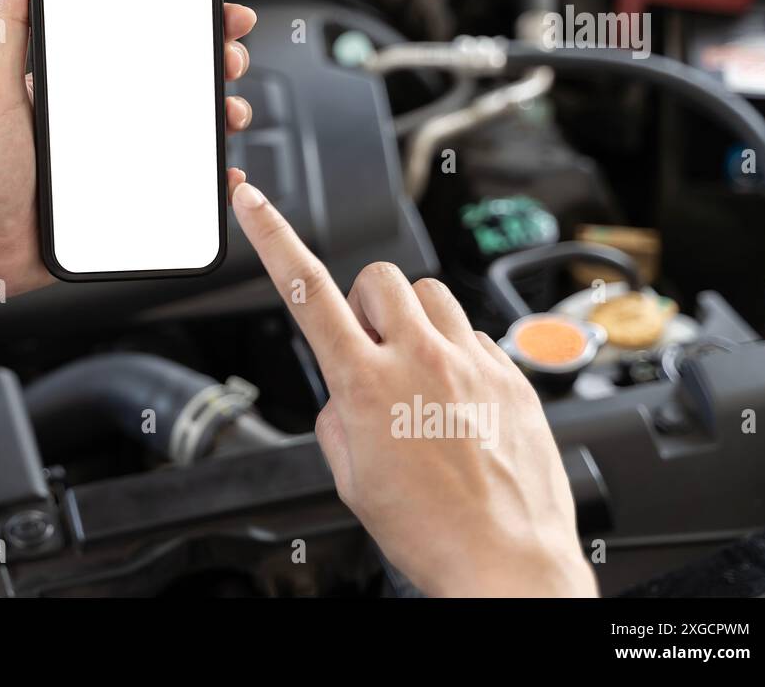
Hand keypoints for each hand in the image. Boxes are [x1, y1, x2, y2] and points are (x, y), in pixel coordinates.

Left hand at [0, 0, 258, 300]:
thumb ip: (8, 24)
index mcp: (76, 83)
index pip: (140, 39)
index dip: (184, 21)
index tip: (217, 12)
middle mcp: (101, 116)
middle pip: (174, 79)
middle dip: (214, 63)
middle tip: (229, 61)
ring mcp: (116, 156)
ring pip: (183, 128)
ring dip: (219, 114)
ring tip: (230, 113)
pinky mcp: (124, 197)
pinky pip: (177, 181)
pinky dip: (206, 172)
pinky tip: (222, 168)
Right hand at [231, 182, 597, 596]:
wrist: (505, 563)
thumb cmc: (429, 531)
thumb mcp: (352, 478)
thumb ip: (337, 416)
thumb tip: (346, 388)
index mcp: (366, 385)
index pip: (306, 290)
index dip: (272, 237)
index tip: (251, 201)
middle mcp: (421, 361)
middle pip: (378, 276)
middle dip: (365, 302)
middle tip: (371, 348)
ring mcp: (472, 363)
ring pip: (431, 293)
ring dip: (414, 320)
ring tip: (419, 371)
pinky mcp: (512, 374)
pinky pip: (475, 333)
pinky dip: (457, 353)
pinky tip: (459, 399)